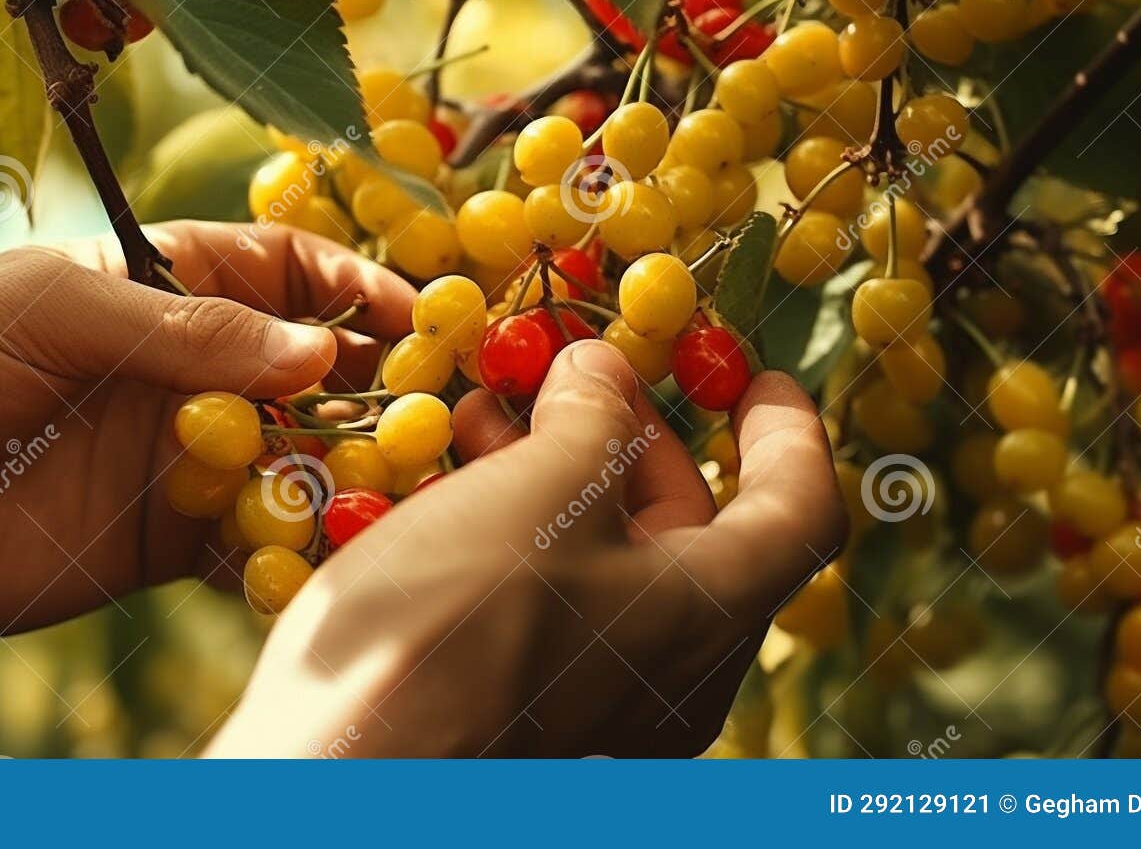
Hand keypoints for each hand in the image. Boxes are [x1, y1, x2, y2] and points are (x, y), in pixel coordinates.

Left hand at [0, 220, 414, 741]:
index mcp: (162, 291)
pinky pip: (257, 543)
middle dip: (380, 389)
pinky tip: (330, 565)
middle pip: (313, 371)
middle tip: (442, 419)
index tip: (417, 318)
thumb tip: (315, 350)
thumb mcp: (52, 317)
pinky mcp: (170, 541)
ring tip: (406, 498)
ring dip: (355, 477)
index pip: (286, 272)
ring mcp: (184, 458)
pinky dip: (298, 554)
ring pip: (299, 460)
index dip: (355, 287)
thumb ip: (185, 331)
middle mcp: (189, 373)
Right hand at [209, 342, 843, 757]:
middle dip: (635, 436)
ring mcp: (602, 696)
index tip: (753, 377)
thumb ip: (593, 416)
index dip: (787, 432)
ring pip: (610, 559)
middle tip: (582, 374)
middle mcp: (673, 668)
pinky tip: (459, 476)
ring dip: (563, 470)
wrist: (341, 767)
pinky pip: (553, 598)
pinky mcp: (529, 705)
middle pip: (695, 531)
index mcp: (711, 615)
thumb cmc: (461, 621)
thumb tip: (603, 372)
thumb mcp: (542, 488)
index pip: (799, 510)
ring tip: (493, 409)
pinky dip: (523, 524)